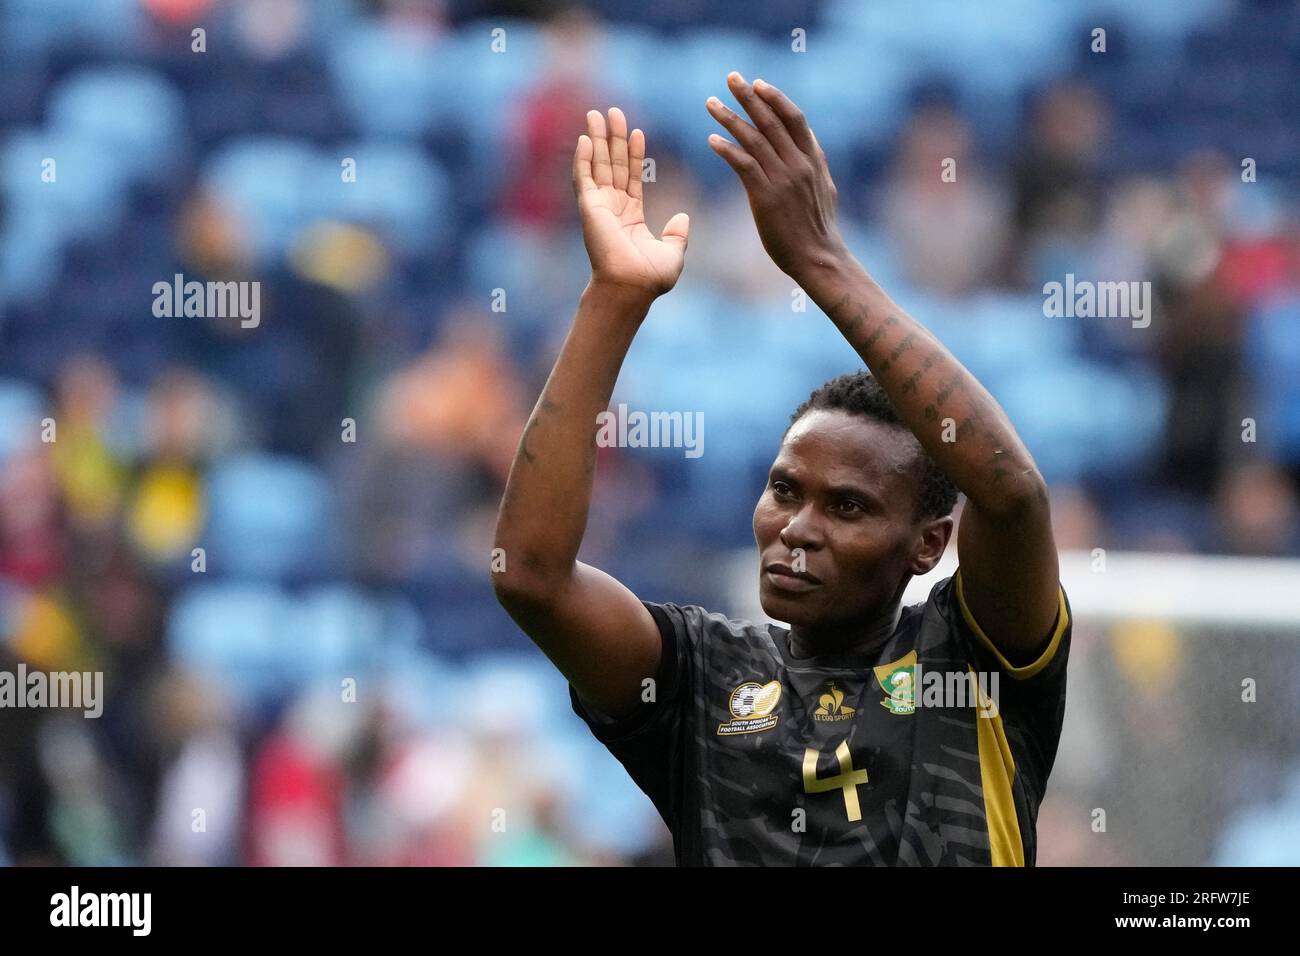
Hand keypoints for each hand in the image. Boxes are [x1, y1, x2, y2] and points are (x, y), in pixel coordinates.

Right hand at [574, 107, 689, 297]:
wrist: (632, 286)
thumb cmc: (650, 278)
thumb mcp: (673, 253)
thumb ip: (677, 234)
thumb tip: (682, 218)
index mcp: (631, 217)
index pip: (632, 177)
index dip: (635, 154)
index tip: (637, 131)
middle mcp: (612, 209)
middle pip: (613, 165)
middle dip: (613, 137)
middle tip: (612, 111)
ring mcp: (599, 206)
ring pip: (598, 165)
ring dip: (597, 138)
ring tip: (596, 113)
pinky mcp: (589, 207)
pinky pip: (584, 177)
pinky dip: (583, 157)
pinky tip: (585, 137)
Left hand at [706, 73, 847, 279]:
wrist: (818, 257)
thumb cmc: (818, 228)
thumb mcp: (824, 188)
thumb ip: (813, 164)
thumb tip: (808, 144)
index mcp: (814, 159)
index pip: (794, 118)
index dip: (776, 98)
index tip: (758, 83)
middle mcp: (800, 164)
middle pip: (771, 120)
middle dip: (749, 96)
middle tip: (731, 77)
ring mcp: (784, 179)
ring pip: (754, 139)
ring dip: (730, 118)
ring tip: (711, 103)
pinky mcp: (767, 196)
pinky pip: (744, 165)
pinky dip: (727, 149)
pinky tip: (712, 140)